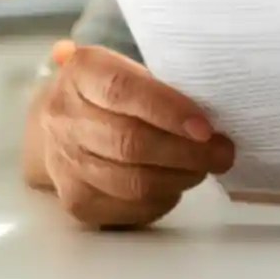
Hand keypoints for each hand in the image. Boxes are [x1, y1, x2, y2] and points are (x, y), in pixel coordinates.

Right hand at [40, 41, 234, 228]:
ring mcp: (65, 163)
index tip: (206, 128)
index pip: (123, 91)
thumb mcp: (130, 69)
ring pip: (133, 182)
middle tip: (221, 153)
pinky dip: (162, 201)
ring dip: (180, 178)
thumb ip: (164, 85)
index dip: (168, 110)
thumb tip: (213, 111)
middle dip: (187, 153)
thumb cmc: (111, 93)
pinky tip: (175, 186)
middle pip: (130, 143)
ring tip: (203, 168)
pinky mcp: (75, 201)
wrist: (58, 125)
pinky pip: (128, 209)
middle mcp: (65, 117)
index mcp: (83, 73)